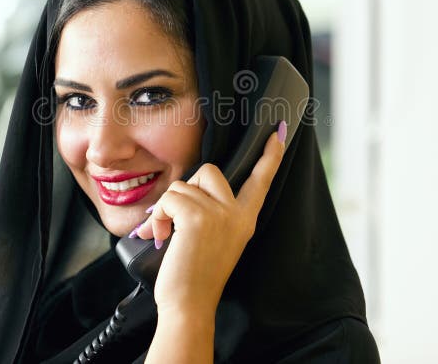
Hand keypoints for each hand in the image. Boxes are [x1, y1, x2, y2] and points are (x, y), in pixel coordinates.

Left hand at [134, 124, 286, 316]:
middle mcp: (238, 213)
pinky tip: (161, 237)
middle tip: (176, 219)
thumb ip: (210, 212)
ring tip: (166, 235)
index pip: (261, 180)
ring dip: (166, 209)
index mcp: (245, 219)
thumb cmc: (195, 277)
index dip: (269, 155)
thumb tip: (185, 190)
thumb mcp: (213, 239)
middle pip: (209, 170)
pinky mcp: (199, 217)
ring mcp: (221, 214)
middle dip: (186, 189)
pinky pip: (170, 198)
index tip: (279, 132)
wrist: (189, 306)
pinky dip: (158, 216)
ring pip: (183, 185)